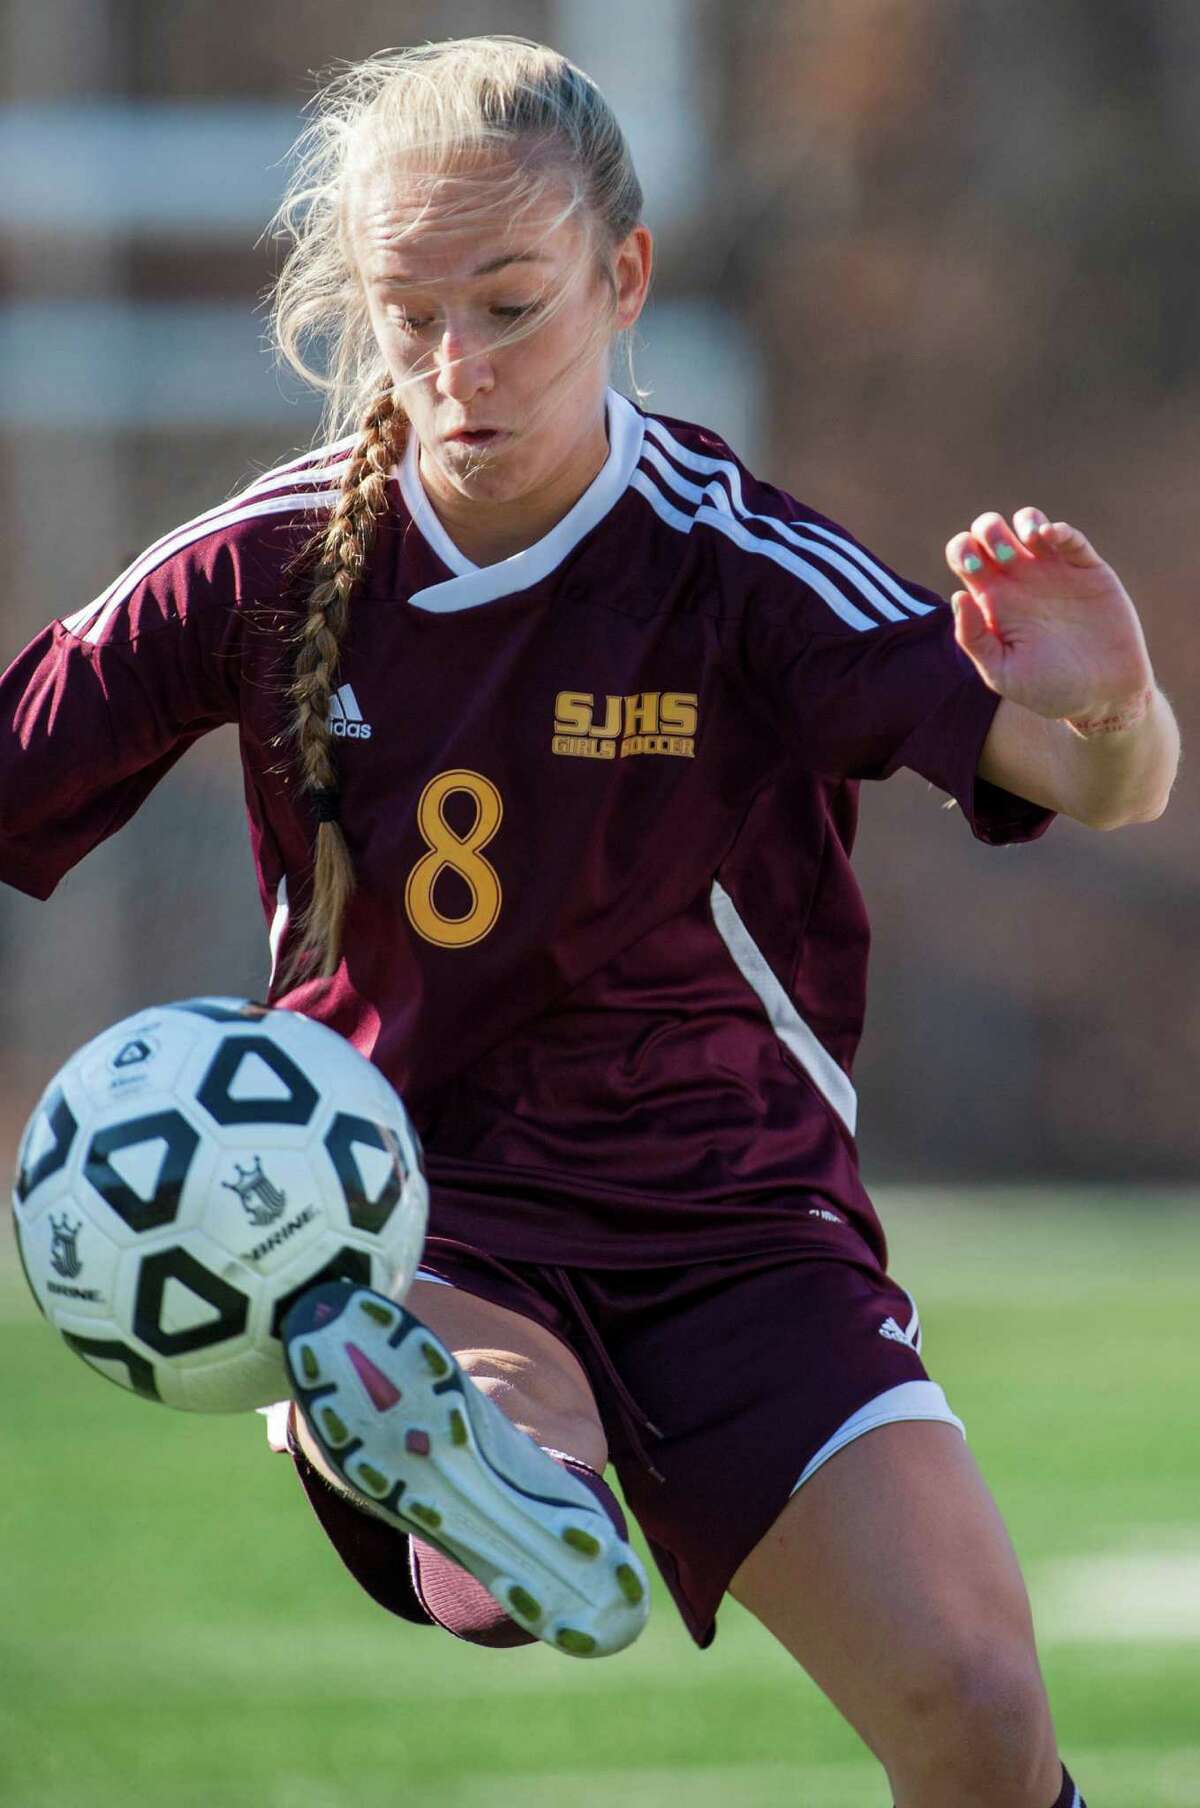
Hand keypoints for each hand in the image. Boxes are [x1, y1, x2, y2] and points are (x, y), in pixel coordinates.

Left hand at [945, 508, 1154, 725]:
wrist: (1104, 696)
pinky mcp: (1088, 570)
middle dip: (989, 531)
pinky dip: (1059, 529)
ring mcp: (1054, 572)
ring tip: (1029, 544)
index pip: (965, 556)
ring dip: (1024, 522)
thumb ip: (974, 639)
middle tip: (1003, 559)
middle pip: (991, 531)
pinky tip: (1050, 539)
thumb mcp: (1002, 673)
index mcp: (993, 600)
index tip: (973, 569)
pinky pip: (1071, 537)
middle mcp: (1020, 580)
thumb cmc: (1048, 689)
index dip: (962, 550)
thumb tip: (958, 597)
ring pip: (1030, 522)